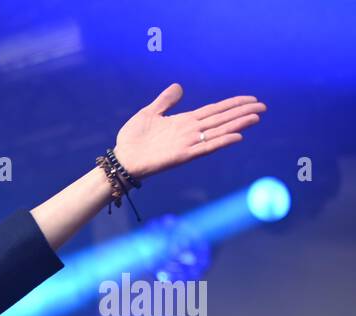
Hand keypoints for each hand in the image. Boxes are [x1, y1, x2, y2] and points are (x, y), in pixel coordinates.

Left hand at [112, 83, 265, 179]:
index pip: (214, 111)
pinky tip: (237, 136)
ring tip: (256, 117)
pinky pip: (205, 148)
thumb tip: (178, 87)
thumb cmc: (133, 139)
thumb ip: (165, 101)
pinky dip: (221, 142)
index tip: (250, 99)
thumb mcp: (149, 113)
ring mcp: (188, 143)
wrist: (122, 159)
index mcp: (185, 122)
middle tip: (263, 106)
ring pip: (218, 131)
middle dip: (242, 112)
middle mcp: (190, 132)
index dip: (232, 104)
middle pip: (222, 119)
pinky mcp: (182, 155)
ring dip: (237, 124)